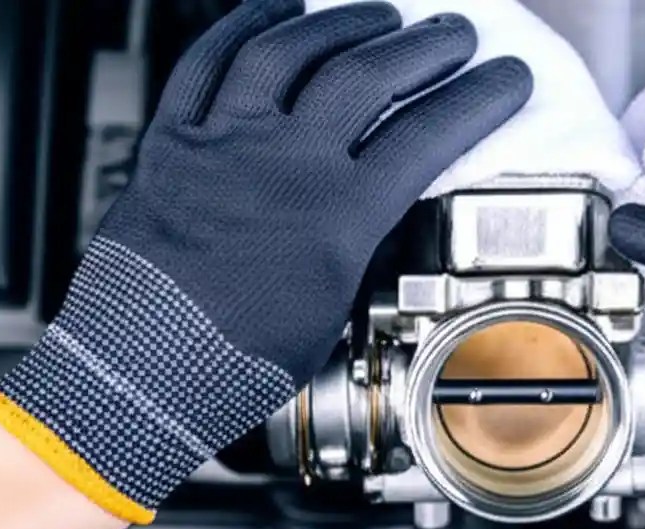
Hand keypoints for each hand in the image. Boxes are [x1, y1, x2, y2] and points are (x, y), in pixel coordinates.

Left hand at [0, 0, 531, 523]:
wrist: (139, 376)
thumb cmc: (229, 363)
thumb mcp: (329, 310)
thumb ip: (356, 245)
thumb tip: (375, 208)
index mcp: (335, 220)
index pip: (426, 137)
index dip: (476, 100)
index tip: (506, 79)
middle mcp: (282, 166)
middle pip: (367, 76)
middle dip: (425, 47)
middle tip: (456, 34)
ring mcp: (223, 144)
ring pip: (291, 52)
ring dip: (343, 23)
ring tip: (380, 13)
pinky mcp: (171, 141)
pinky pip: (206, 62)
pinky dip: (243, 26)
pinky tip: (273, 9)